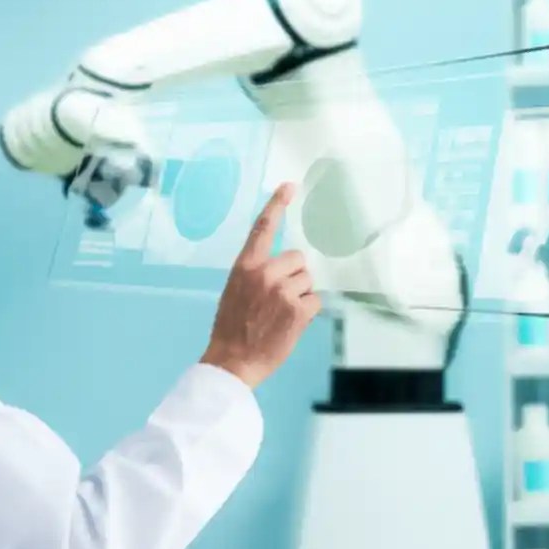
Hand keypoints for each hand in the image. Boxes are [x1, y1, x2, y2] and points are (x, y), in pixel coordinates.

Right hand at [201, 183, 321, 388]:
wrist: (232, 361)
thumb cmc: (233, 327)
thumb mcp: (235, 290)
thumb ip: (256, 273)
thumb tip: (283, 267)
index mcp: (245, 266)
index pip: (263, 227)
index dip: (277, 204)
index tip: (289, 186)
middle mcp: (265, 273)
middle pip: (298, 258)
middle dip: (295, 275)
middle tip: (279, 299)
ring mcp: (283, 291)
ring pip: (308, 281)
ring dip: (301, 295)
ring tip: (281, 314)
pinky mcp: (298, 310)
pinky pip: (315, 301)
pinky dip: (307, 312)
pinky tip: (290, 324)